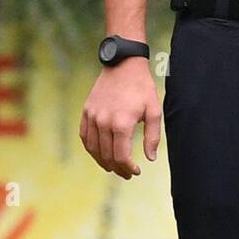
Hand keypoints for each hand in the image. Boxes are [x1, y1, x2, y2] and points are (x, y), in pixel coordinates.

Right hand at [80, 56, 160, 179]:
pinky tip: (99, 153)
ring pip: (93, 149)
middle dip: (118, 168)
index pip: (121, 156)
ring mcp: (92, 117)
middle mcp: (103, 122)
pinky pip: (84, 137)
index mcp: (122, 124)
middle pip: (107, 156)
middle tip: (127, 173)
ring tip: (114, 167)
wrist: (124, 65)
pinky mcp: (86, 112)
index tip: (136, 171)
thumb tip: (150, 159)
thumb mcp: (154, 110)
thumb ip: (152, 137)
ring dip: (103, 161)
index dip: (128, 168)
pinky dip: (91, 148)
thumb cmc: (142, 87)